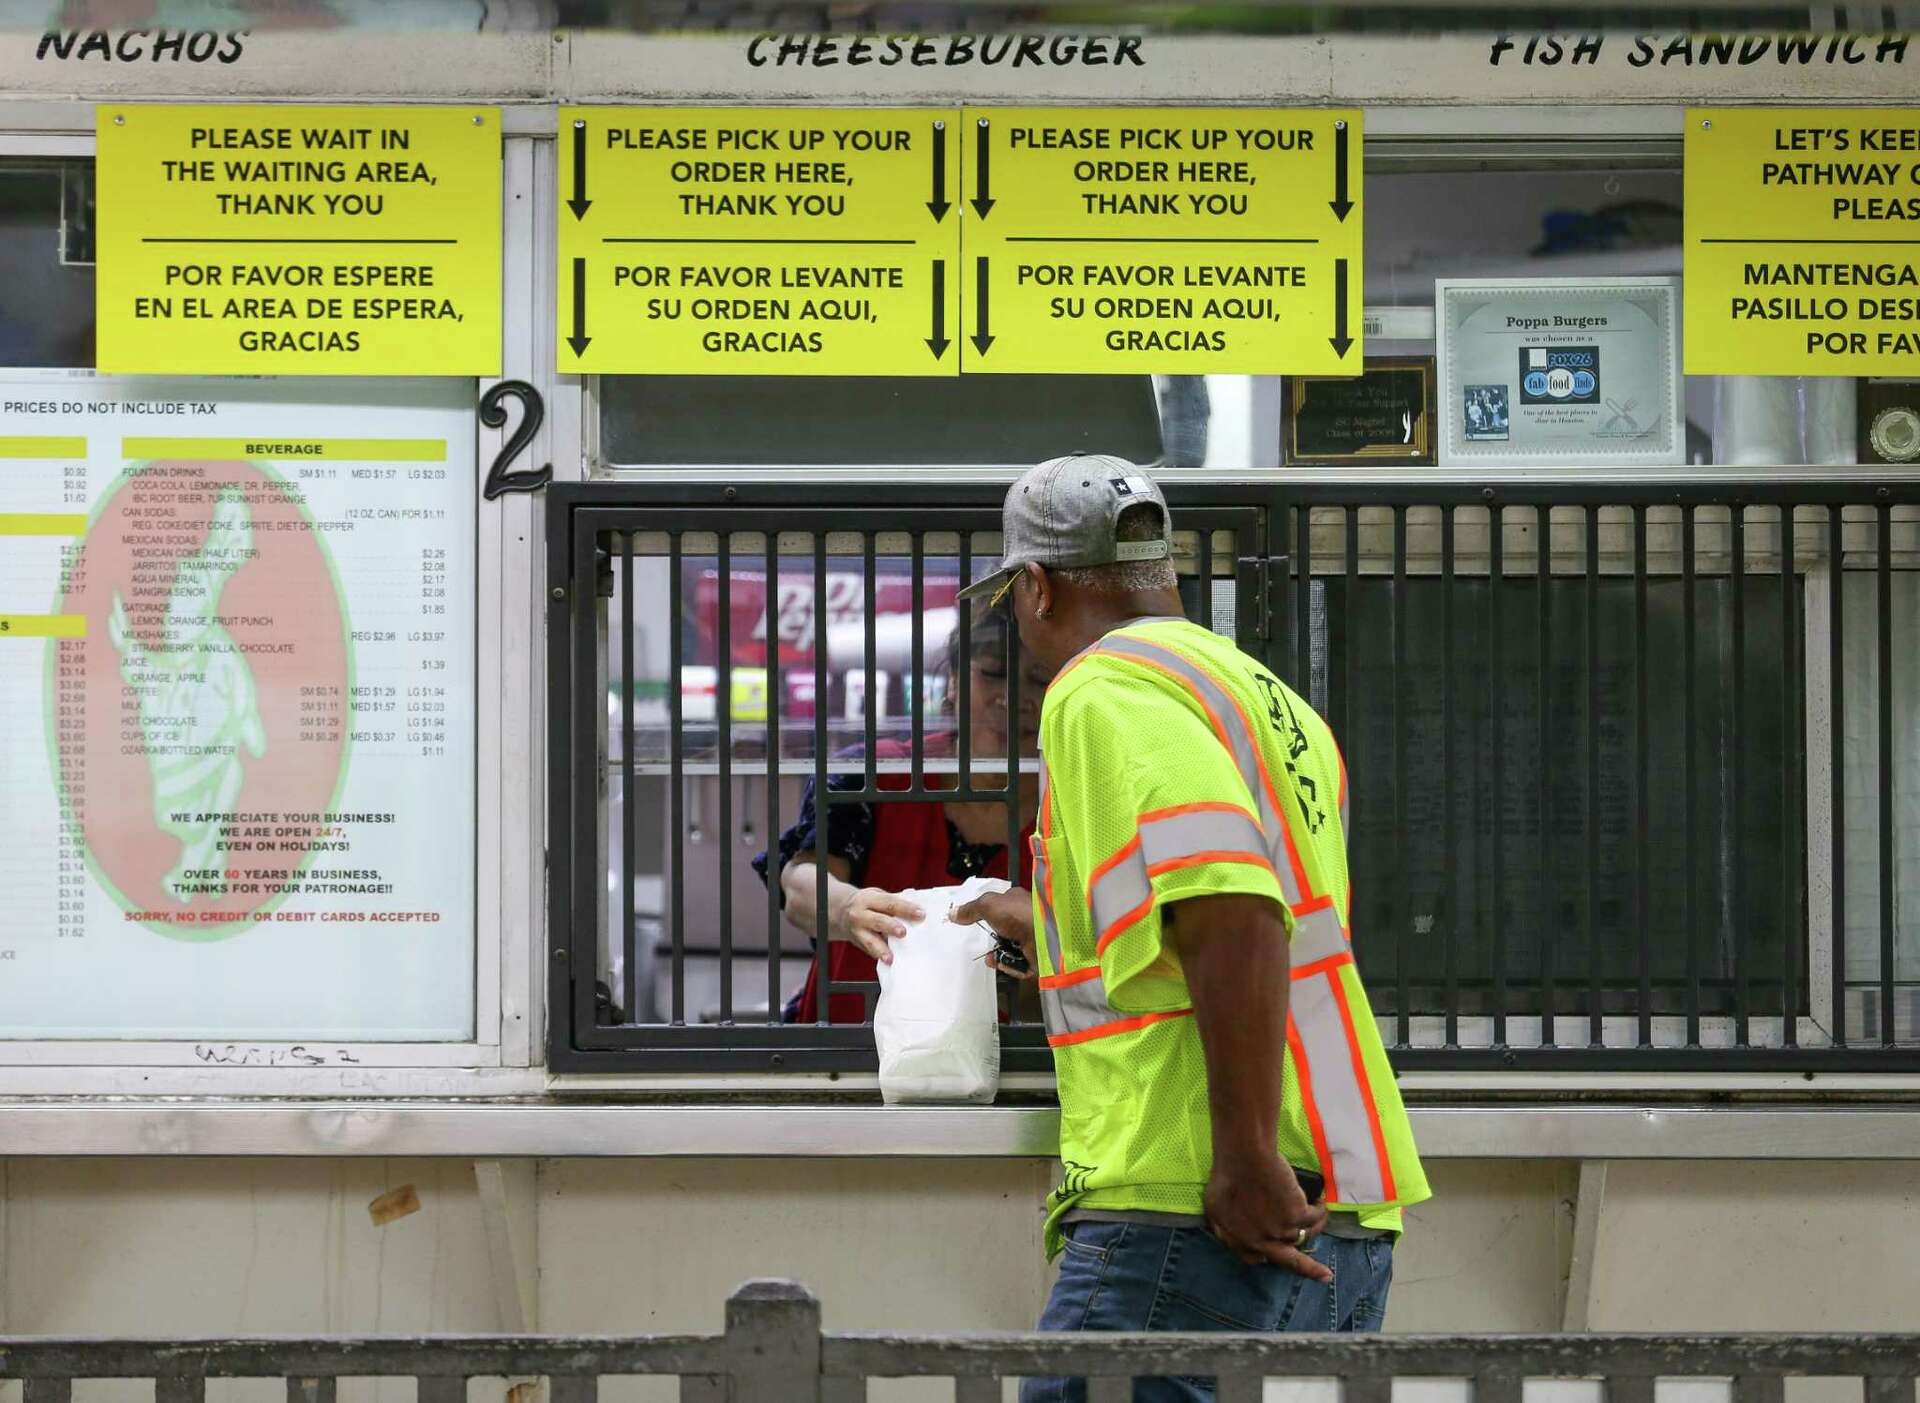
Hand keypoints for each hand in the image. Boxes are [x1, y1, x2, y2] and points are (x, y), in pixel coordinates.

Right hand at [829, 887, 922, 963]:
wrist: (841, 911)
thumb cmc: (867, 904)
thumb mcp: (877, 896)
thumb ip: (894, 902)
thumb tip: (918, 911)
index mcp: (869, 899)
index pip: (889, 903)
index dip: (906, 908)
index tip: (920, 914)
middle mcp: (860, 914)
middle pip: (878, 920)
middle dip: (891, 927)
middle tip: (903, 933)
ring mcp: (857, 930)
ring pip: (869, 940)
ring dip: (881, 949)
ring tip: (890, 957)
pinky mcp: (858, 943)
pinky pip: (869, 950)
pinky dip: (879, 955)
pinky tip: (888, 961)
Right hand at [952, 888, 1035, 978]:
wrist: (1044, 939)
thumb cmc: (1022, 915)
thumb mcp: (989, 905)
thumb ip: (970, 909)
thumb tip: (955, 913)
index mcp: (1016, 900)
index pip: (998, 905)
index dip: (985, 913)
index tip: (972, 920)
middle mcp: (1025, 918)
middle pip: (1001, 929)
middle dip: (989, 939)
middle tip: (983, 942)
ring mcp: (1030, 938)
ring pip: (1007, 948)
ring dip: (997, 954)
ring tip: (993, 956)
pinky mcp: (1033, 956)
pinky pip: (1015, 964)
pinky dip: (1008, 965)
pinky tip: (1005, 961)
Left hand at [1203, 1154, 1331, 1280]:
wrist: (1245, 1158)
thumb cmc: (1226, 1176)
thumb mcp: (1214, 1208)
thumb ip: (1222, 1226)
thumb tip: (1226, 1235)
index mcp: (1241, 1240)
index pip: (1255, 1258)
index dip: (1267, 1255)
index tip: (1278, 1252)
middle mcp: (1263, 1241)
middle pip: (1291, 1262)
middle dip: (1310, 1270)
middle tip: (1325, 1276)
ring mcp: (1282, 1230)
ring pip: (1305, 1235)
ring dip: (1315, 1226)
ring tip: (1320, 1214)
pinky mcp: (1297, 1215)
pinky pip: (1315, 1217)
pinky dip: (1321, 1211)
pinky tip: (1322, 1204)